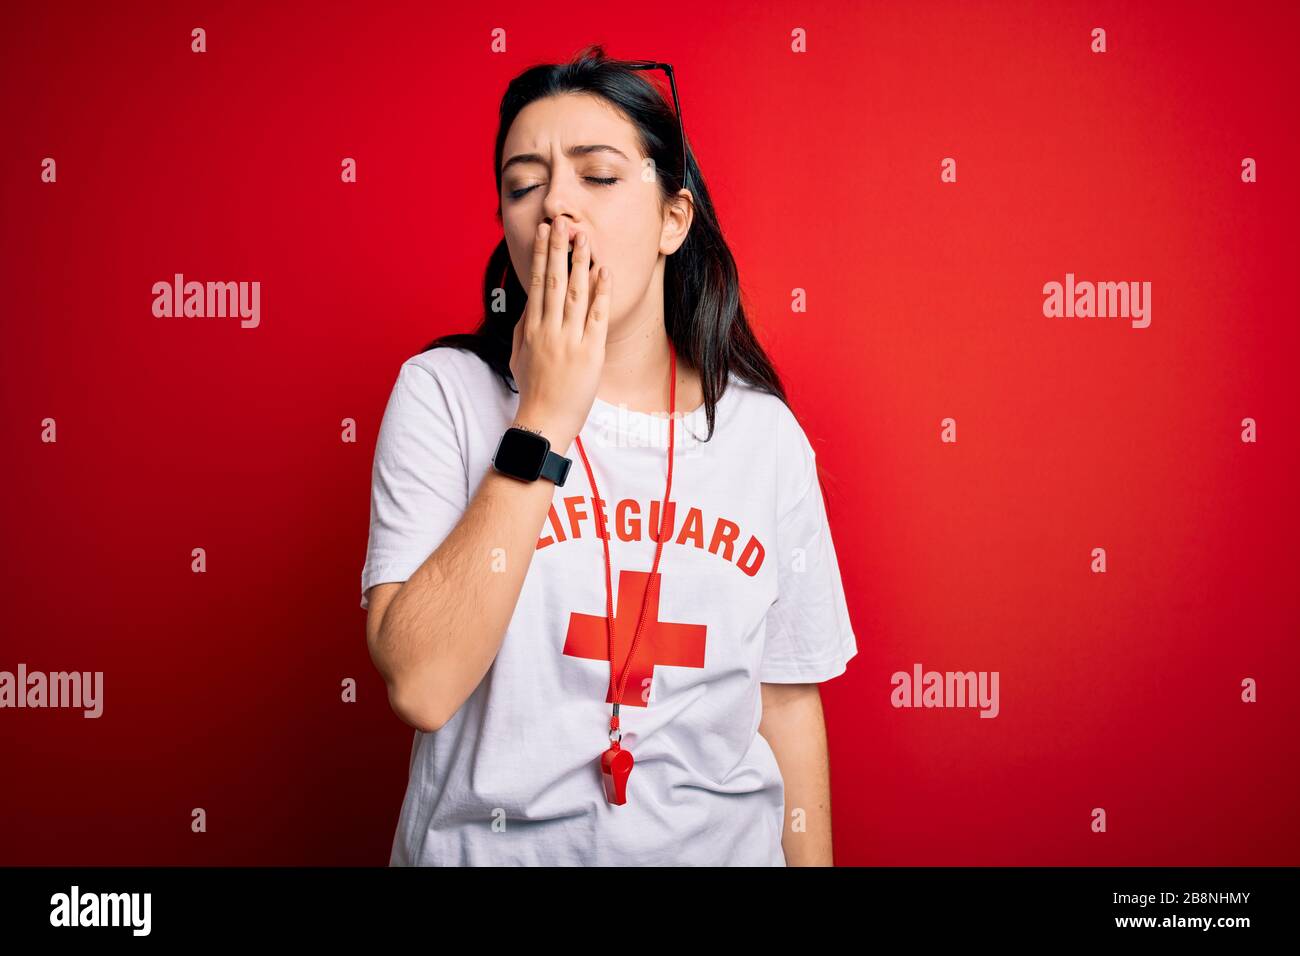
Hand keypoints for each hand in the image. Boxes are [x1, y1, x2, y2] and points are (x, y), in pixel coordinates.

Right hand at [509, 218, 610, 446]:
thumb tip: (530, 304)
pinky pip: (597, 316)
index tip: (543, 233)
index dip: (540, 255)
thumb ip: (523, 328)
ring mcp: (570, 340)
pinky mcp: (590, 352)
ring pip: (575, 293)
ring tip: (584, 238)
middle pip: (553, 280)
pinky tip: (604, 272)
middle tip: (562, 223)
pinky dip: (601, 292)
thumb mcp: (518, 356)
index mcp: (531, 329)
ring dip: (580, 263)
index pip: (536, 283)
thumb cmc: (533, 391)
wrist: (544, 420)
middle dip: (558, 249)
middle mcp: (549, 330)